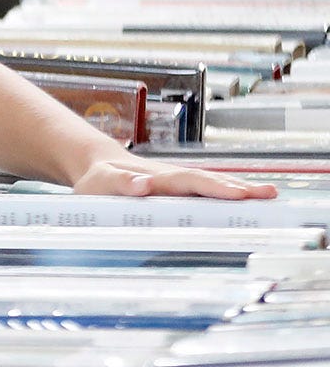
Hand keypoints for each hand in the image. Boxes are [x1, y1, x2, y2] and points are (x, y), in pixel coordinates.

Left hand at [72, 152, 276, 201]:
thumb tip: (143, 184)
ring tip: (269, 195)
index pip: (188, 182)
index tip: (236, 194)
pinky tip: (250, 199)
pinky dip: (230, 193)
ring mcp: (178, 182)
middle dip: (236, 188)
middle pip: (208, 181)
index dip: (212, 188)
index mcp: (155, 177)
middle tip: (266, 195)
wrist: (97, 167)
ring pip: (212, 184)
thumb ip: (119, 183)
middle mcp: (171, 177)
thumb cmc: (99, 179)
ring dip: (239, 189)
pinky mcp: (179, 190)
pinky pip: (208, 191)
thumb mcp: (101, 182)